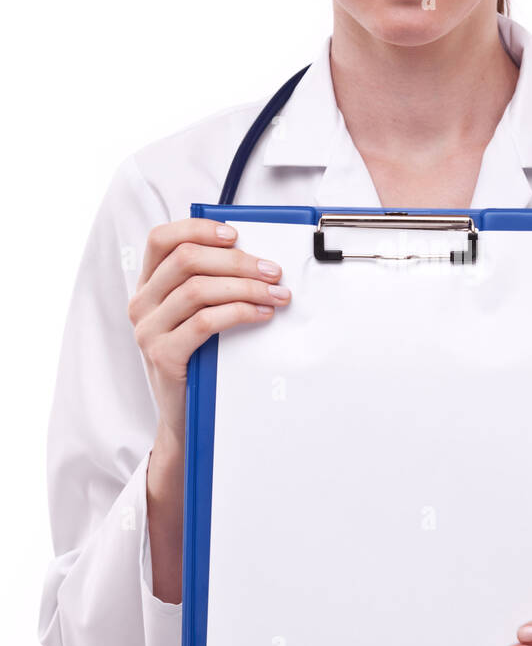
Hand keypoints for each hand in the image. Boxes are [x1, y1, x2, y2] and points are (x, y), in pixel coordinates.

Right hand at [128, 217, 291, 444]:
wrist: (183, 416)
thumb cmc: (196, 360)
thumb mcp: (194, 316)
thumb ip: (207, 285)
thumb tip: (253, 257)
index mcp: (148, 286)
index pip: (161, 239)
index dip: (198, 229)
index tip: (234, 234)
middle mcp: (142, 303)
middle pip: (187, 260)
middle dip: (237, 260)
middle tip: (272, 271)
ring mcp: (148, 329)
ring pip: (199, 288)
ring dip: (245, 287)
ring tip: (275, 294)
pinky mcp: (163, 355)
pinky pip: (206, 322)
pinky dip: (239, 312)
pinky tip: (261, 314)